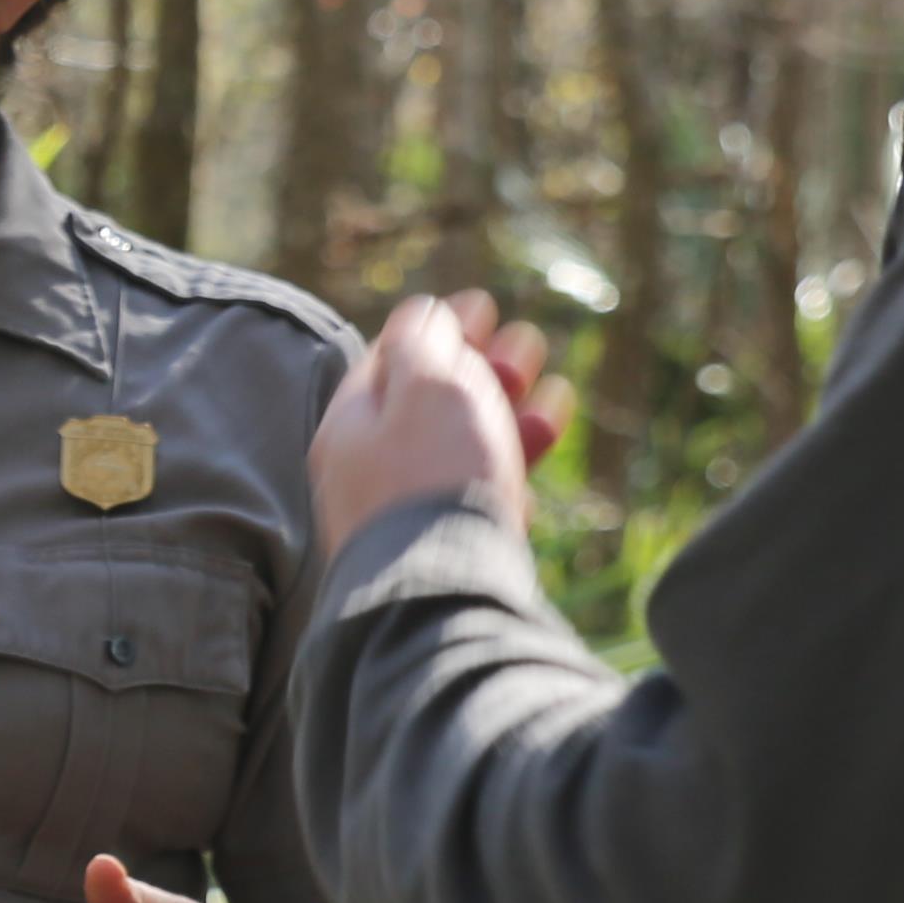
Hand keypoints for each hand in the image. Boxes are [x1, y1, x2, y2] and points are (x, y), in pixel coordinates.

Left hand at [308, 293, 566, 558]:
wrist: (444, 596)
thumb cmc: (433, 479)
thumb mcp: (426, 386)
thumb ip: (421, 342)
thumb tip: (421, 317)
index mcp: (349, 425)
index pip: (389, 358)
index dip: (441, 326)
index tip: (486, 306)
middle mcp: (367, 470)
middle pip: (428, 402)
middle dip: (484, 367)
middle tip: (529, 347)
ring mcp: (404, 513)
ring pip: (459, 446)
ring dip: (510, 411)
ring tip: (554, 397)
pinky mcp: (442, 549)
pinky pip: (476, 493)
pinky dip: (511, 461)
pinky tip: (541, 445)